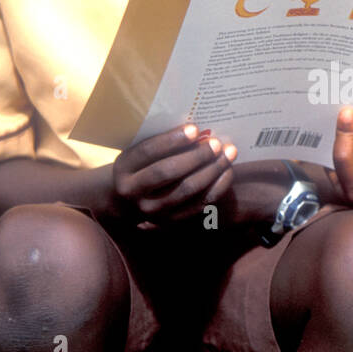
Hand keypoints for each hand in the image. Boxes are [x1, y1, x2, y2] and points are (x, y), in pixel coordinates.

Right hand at [110, 123, 236, 226]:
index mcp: (123, 168)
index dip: (172, 140)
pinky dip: (216, 187)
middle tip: (216, 143)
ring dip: (212, 170)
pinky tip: (227, 171)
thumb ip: (162, 143)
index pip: (148, 152)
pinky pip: (198, 205)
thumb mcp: (140, 153)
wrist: (129, 201)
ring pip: (186, 190)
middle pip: (168, 172)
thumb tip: (199, 132)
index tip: (195, 129)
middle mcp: (133, 192)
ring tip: (228, 153)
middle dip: (196, 156)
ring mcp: (151, 211)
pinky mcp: (169, 222)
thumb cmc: (142, 166)